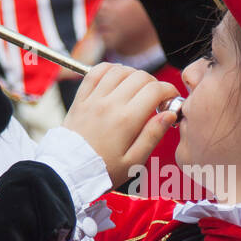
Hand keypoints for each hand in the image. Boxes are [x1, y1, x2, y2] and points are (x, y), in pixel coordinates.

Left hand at [63, 63, 178, 186]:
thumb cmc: (103, 169)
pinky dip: (110, 69)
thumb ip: (153, 135)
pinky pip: (96, 71)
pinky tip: (117, 79)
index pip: (155, 90)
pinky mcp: (81, 98)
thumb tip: (170, 114)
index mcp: (127, 120)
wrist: (68, 171)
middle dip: (155, 84)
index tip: (171, 100)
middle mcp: (110, 104)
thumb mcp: (134, 161)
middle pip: (140, 76)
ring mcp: (94, 99)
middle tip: (156, 99)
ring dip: (134, 75)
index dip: (169, 91)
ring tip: (137, 90)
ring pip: (120, 70)